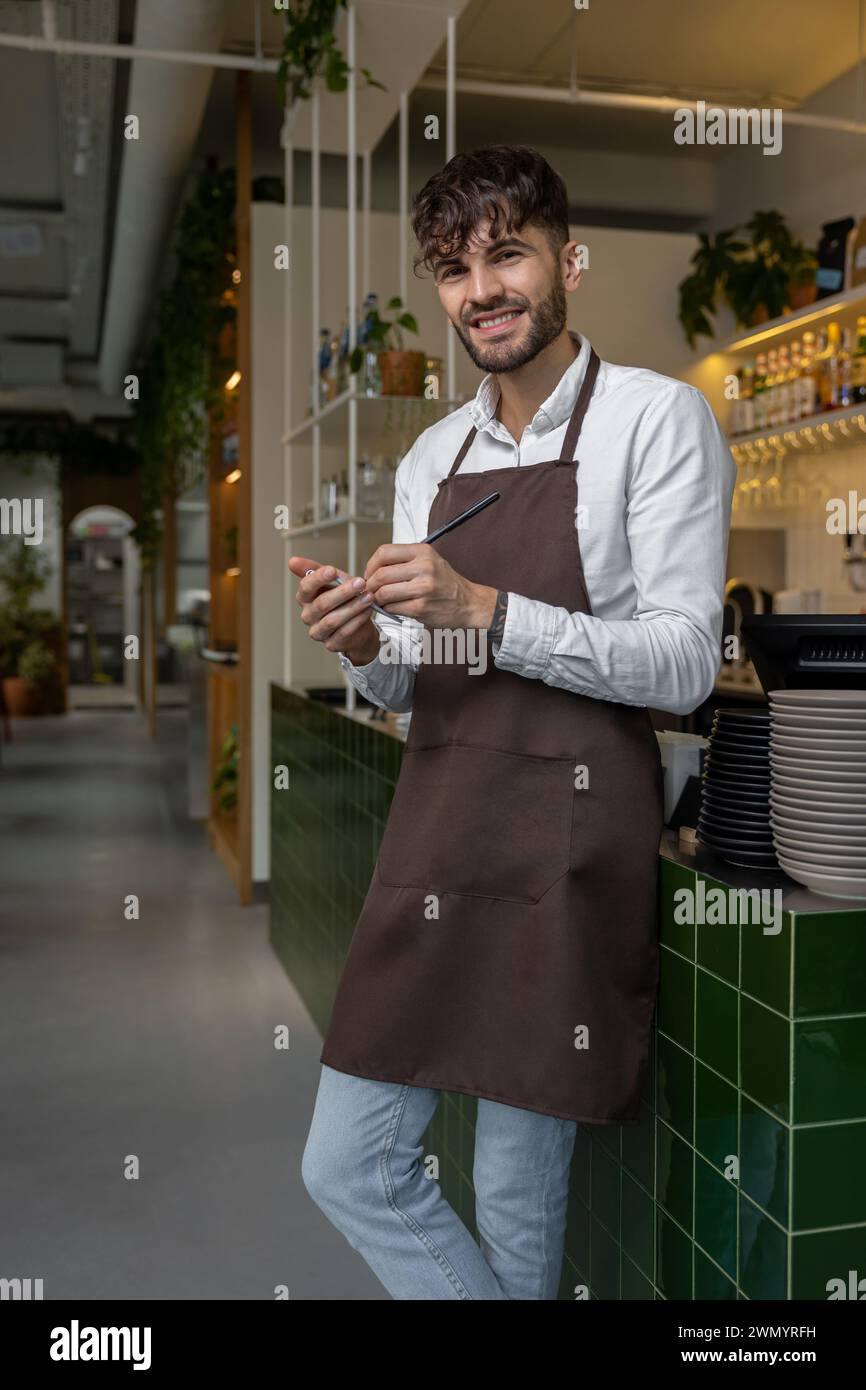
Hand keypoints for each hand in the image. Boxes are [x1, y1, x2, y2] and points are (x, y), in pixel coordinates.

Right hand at [288, 554, 380, 663]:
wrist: (360, 621)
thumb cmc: (344, 599)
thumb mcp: (332, 579)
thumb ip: (314, 569)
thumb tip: (292, 561)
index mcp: (305, 598)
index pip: (306, 587)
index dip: (318, 579)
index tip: (332, 570)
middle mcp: (308, 615)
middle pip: (322, 604)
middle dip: (343, 592)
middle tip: (360, 583)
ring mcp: (318, 631)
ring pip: (333, 619)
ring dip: (353, 607)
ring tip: (368, 596)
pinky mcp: (331, 644)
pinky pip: (344, 632)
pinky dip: (357, 620)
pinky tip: (367, 611)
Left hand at [363, 543, 496, 629]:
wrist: (469, 603)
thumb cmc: (445, 583)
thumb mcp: (429, 561)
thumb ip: (403, 560)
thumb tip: (372, 569)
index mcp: (423, 552)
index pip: (384, 552)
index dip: (371, 564)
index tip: (370, 573)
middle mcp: (424, 567)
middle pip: (381, 574)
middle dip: (371, 584)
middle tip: (372, 590)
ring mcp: (423, 588)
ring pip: (384, 593)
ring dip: (378, 599)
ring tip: (382, 600)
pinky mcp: (421, 608)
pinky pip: (392, 608)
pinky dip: (388, 610)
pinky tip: (393, 608)